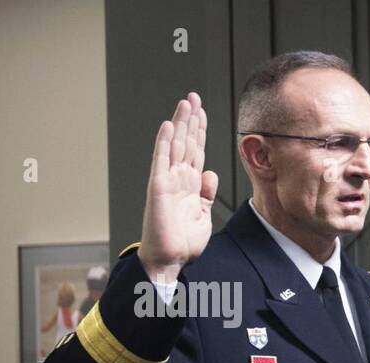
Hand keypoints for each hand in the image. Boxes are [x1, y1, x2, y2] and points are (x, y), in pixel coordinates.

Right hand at [138, 92, 218, 284]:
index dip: (200, 131)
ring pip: (175, 145)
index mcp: (190, 184)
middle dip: (191, 119)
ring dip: (180, 123)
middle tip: (194, 96)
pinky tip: (168, 125)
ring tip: (186, 102)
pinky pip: (161, 160)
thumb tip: (210, 173)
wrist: (171, 259)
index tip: (203, 113)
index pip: (196, 151)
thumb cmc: (183, 242)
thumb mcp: (203, 215)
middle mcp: (178, 178)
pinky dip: (164, 142)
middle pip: (186, 142)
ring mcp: (167, 180)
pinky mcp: (158, 186)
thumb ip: (207, 193)